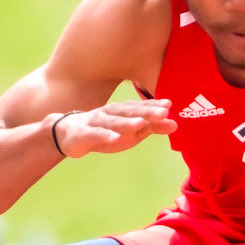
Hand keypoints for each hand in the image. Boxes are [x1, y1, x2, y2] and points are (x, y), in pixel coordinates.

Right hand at [54, 99, 176, 158]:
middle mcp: (109, 113)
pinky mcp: (83, 134)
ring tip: (140, 124)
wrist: (68, 134)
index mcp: (121, 111)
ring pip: (112, 122)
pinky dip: (104, 135)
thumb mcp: (130, 131)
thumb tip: (175, 124)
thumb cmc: (105, 131)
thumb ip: (152, 127)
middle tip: (162, 112)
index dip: (153, 106)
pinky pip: (95, 134)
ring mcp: (95, 122)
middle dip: (145, 111)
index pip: (139, 108)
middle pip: (128, 112)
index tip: (168, 105)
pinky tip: (114, 138)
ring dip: (127, 122)